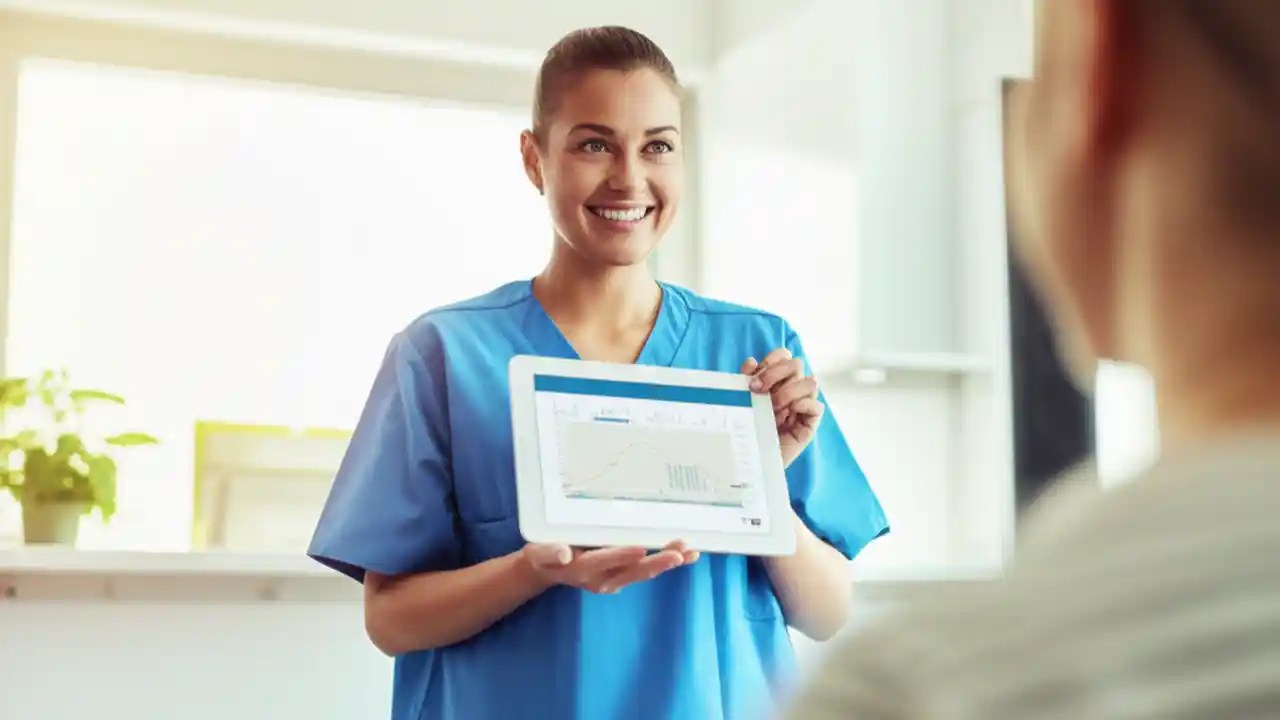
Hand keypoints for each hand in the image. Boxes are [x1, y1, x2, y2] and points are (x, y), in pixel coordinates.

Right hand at [523, 541, 698, 594]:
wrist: (546, 571)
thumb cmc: (544, 556)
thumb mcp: (539, 553)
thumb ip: (549, 552)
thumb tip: (563, 552)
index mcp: (583, 569)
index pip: (605, 560)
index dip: (622, 554)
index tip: (641, 548)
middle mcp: (602, 579)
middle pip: (633, 571)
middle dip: (657, 562)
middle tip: (680, 552)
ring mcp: (615, 580)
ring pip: (644, 573)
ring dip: (668, 563)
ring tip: (691, 553)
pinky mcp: (623, 577)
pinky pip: (647, 571)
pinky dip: (667, 563)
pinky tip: (687, 555)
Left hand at [742, 349, 824, 467]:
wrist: (749, 463)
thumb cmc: (745, 430)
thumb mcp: (740, 401)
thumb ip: (744, 380)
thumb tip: (752, 361)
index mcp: (777, 381)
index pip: (784, 356)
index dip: (772, 360)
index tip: (754, 379)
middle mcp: (792, 390)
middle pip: (797, 364)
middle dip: (776, 374)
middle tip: (758, 391)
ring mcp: (802, 407)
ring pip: (811, 382)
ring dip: (789, 391)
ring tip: (772, 407)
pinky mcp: (809, 425)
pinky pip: (817, 407)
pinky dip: (803, 405)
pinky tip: (787, 413)